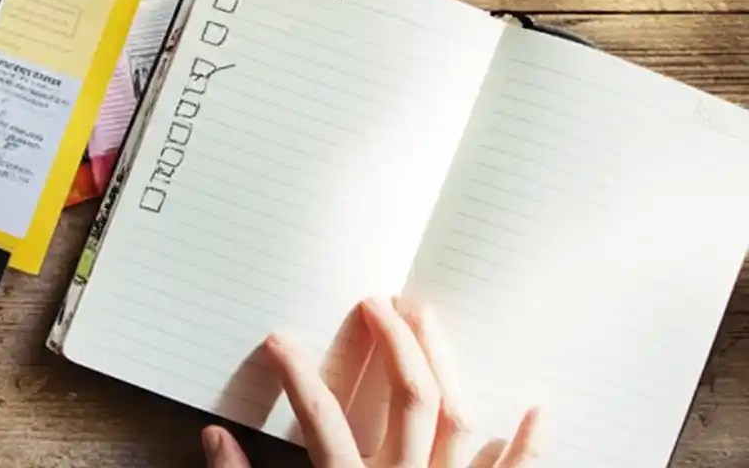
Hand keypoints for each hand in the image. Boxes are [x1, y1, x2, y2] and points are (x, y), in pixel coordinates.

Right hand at [202, 298, 540, 467]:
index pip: (319, 414)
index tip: (278, 339)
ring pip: (459, 417)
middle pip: (409, 397)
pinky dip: (531, 447)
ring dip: (446, 363)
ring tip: (429, 320)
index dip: (297, 371)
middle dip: (394, 342)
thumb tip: (214, 439)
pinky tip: (537, 409)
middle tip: (376, 304)